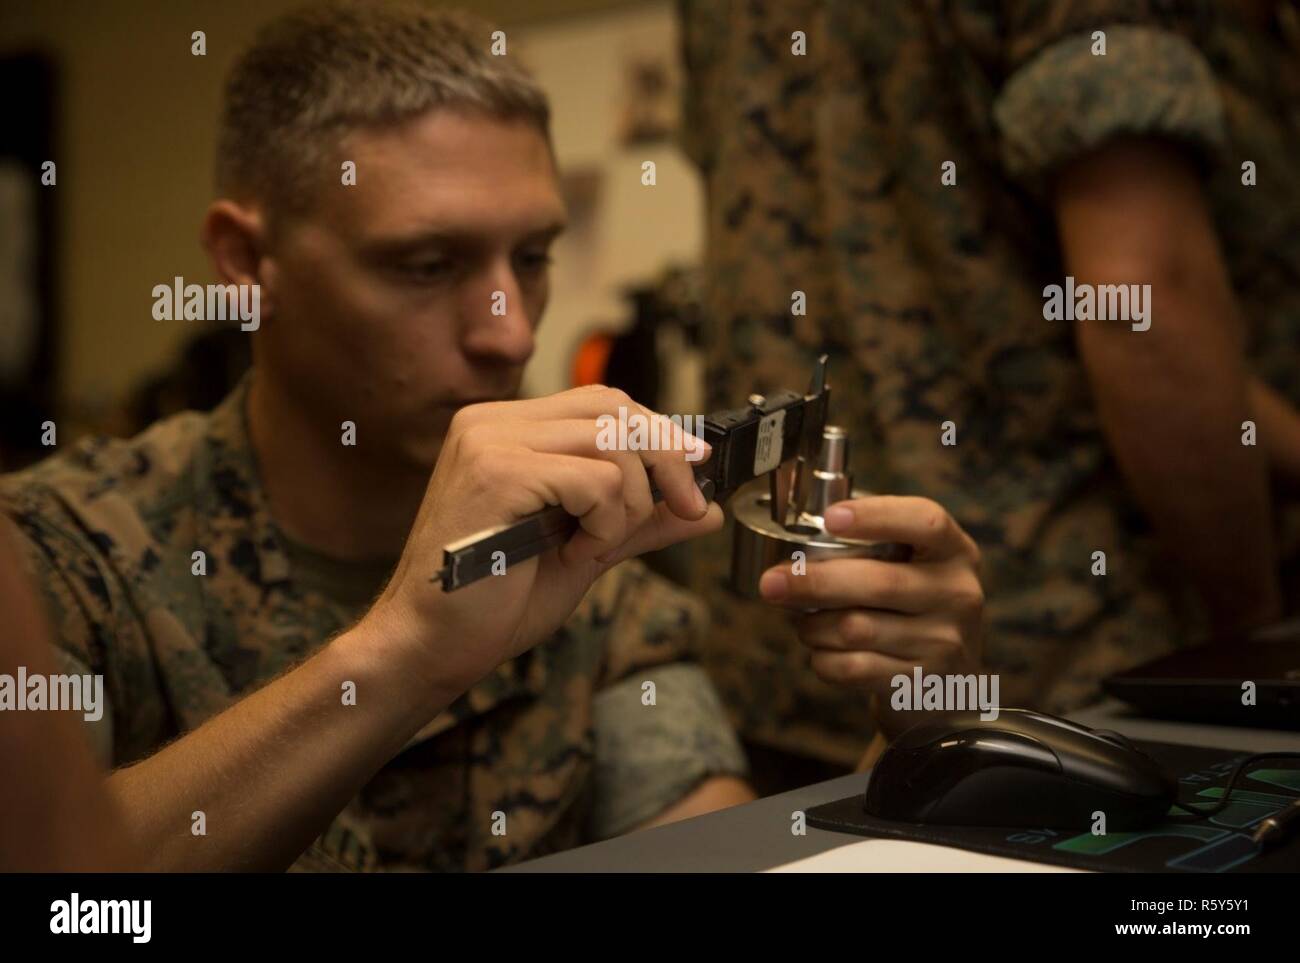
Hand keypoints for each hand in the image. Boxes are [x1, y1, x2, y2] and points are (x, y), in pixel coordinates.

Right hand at [365, 386, 721, 695]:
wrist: (434, 645)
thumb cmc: (496, 602)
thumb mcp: (587, 550)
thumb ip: (640, 522)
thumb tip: (708, 510)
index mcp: (506, 429)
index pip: (602, 401)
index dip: (658, 431)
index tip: (695, 474)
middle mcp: (493, 422)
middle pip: (614, 407)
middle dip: (666, 457)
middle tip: (686, 509)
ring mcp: (491, 442)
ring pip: (611, 441)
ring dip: (628, 505)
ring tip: (595, 547)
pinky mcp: (497, 472)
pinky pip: (595, 480)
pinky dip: (604, 524)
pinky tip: (572, 555)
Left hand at [757, 496, 983, 739]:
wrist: (950, 683)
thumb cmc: (913, 607)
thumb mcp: (913, 566)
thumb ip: (870, 543)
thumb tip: (792, 524)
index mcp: (954, 551)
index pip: (925, 521)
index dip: (876, 516)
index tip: (831, 518)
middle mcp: (957, 593)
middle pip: (878, 582)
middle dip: (813, 581)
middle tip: (770, 582)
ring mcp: (944, 641)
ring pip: (856, 629)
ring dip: (814, 626)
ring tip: (804, 623)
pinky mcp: (921, 682)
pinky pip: (853, 668)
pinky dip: (823, 659)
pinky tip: (822, 651)